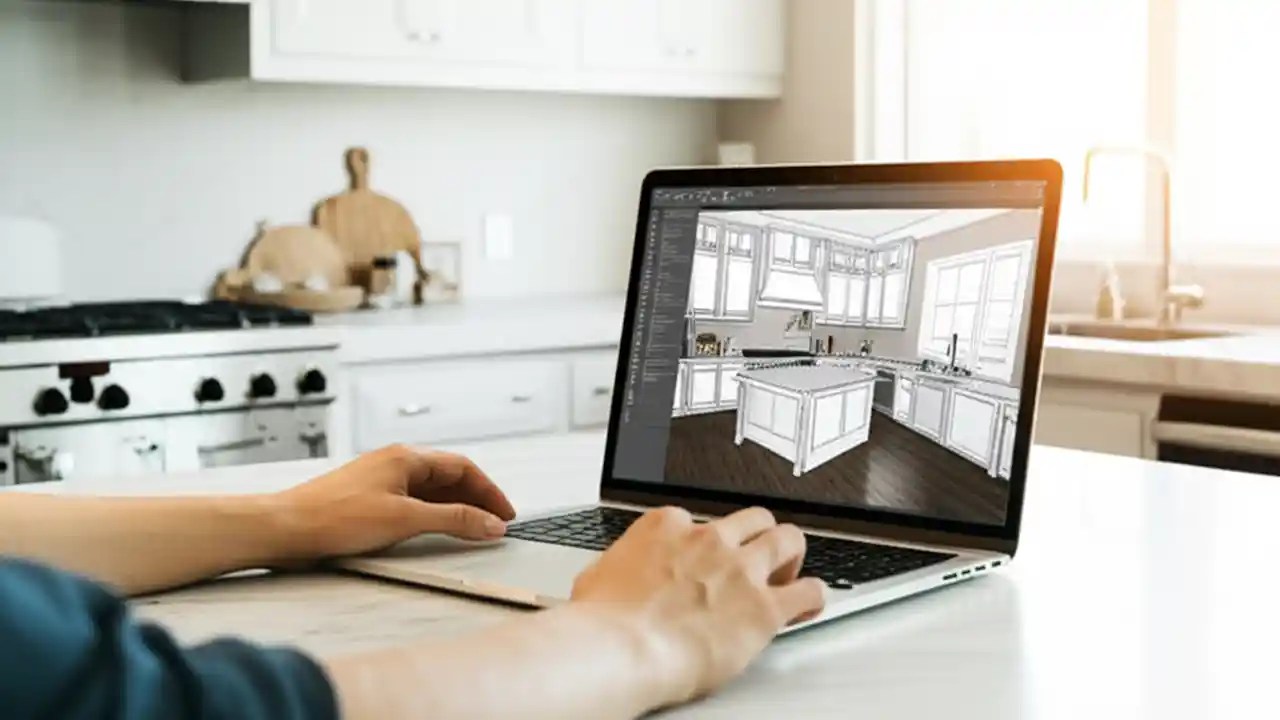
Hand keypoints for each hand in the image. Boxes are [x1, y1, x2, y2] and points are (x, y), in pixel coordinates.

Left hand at [274, 444, 516, 561]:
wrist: (284, 528)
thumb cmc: (335, 518)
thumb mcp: (405, 520)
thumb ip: (453, 520)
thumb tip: (490, 523)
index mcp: (406, 458)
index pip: (463, 467)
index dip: (489, 491)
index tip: (505, 515)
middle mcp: (394, 462)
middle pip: (448, 476)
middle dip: (476, 498)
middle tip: (494, 524)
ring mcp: (380, 479)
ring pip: (430, 489)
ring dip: (455, 507)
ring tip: (471, 529)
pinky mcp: (366, 498)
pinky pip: (412, 500)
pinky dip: (432, 513)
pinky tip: (434, 529)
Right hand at [569, 506, 825, 708]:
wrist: (621, 648)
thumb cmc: (603, 622)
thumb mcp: (596, 577)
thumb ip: (618, 568)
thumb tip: (610, 579)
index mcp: (667, 527)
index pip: (698, 520)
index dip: (706, 543)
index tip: (706, 559)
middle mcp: (708, 540)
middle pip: (753, 519)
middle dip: (758, 536)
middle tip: (756, 560)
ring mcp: (740, 570)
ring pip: (787, 540)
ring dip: (791, 555)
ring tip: (788, 573)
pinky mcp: (764, 607)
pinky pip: (808, 592)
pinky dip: (812, 596)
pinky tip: (808, 604)